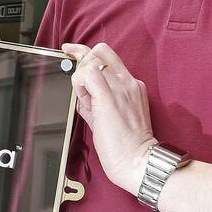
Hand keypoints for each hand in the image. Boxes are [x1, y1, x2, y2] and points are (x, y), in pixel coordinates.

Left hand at [61, 42, 156, 194]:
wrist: (138, 161)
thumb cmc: (127, 145)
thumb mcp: (110, 116)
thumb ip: (95, 101)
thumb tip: (81, 94)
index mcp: (131, 85)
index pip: (107, 56)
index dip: (86, 51)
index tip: (72, 51)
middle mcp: (127, 82)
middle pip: (99, 53)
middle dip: (81, 61)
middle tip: (74, 78)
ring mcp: (119, 87)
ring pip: (91, 62)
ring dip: (81, 79)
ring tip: (87, 102)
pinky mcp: (108, 97)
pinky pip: (87, 74)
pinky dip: (79, 83)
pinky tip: (84, 99)